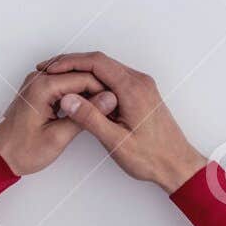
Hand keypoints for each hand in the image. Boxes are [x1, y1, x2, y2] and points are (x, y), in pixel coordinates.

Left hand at [0, 68, 119, 176]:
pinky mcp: (38, 89)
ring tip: (99, 108)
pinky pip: (64, 83)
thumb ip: (86, 116)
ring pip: (73, 77)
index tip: (114, 106)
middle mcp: (38, 79)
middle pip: (80, 73)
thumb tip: (109, 99)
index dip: (104, 91)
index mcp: (43, 87)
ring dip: (88, 90)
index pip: (85, 78)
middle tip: (110, 107)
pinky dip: (77, 93)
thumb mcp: (58, 137)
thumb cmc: (22, 151)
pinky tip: (85, 107)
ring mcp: (37, 82)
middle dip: (97, 88)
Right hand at [36, 52, 206, 192]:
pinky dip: (95, 80)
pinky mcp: (141, 93)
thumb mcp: (116, 141)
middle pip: (101, 61)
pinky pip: (115, 79)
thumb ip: (91, 118)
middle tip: (48, 71)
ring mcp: (142, 86)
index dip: (69, 62)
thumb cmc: (152, 157)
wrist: (177, 164)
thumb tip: (67, 99)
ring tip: (59, 80)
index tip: (50, 69)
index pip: (96, 62)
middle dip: (72, 64)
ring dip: (83, 71)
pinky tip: (81, 92)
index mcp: (133, 89)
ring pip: (107, 69)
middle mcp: (140, 82)